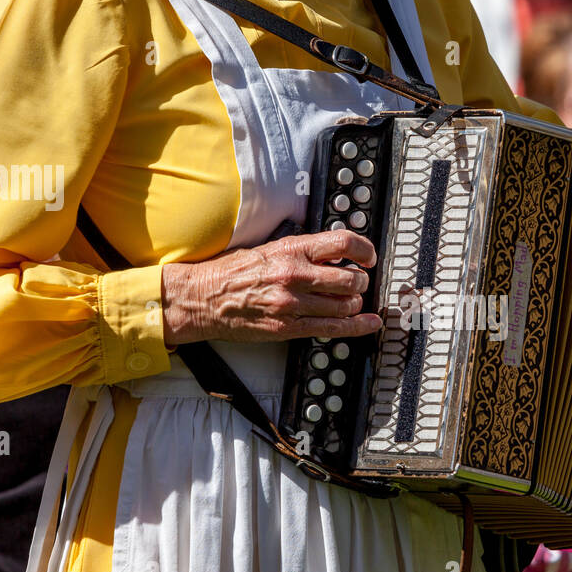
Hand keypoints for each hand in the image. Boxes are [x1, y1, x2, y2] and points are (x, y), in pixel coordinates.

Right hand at [161, 231, 381, 345]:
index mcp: (291, 249)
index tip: (368, 258)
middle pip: (351, 278)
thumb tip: (333, 254)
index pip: (343, 243)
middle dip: (360, 282)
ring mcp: (293, 303)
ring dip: (355, 303)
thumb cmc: (231, 273)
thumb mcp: (269, 249)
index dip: (364, 250)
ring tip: (351, 301)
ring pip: (346, 305)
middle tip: (358, 283)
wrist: (202, 298)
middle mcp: (295, 274)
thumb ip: (302, 252)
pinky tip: (369, 324)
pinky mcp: (289, 327)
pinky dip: (358, 327)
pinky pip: (333, 328)